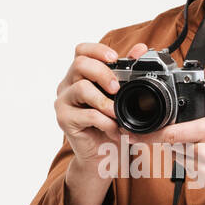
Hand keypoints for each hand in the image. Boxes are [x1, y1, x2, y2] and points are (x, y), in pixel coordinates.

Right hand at [54, 41, 146, 169]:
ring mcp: (64, 102)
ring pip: (81, 88)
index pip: (82, 50)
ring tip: (117, 113)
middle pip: (80, 64)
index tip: (115, 58)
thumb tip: (141, 48)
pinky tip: (112, 128)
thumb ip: (129, 72)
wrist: (104, 156)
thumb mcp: (124, 96)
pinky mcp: (64, 119)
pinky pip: (86, 114)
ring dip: (104, 100)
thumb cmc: (112, 123)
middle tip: (117, 88)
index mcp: (80, 75)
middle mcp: (68, 85)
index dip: (97, 50)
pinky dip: (104, 120)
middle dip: (103, 73)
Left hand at [136, 60, 204, 204]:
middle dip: (167, 139)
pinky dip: (187, 162)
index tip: (134, 133)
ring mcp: (204, 169)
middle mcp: (204, 151)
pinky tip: (203, 157)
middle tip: (172, 133)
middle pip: (170, 146)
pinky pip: (185, 171)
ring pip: (176, 158)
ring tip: (196, 143)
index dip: (151, 134)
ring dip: (177, 150)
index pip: (171, 133)